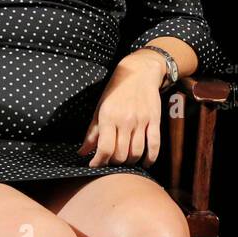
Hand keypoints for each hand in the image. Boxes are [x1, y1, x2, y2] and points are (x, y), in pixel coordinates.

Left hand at [78, 51, 165, 167]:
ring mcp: (141, 121)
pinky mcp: (155, 120)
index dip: (99, 162)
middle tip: (110, 161)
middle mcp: (125, 120)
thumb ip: (92, 132)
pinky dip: (150, 158)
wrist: (139, 72)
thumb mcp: (100, 108)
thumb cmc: (116, 90)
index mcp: (109, 117)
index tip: (96, 165)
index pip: (104, 148)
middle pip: (121, 154)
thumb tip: (82, 152)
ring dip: (130, 162)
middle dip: (114, 162)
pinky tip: (145, 163)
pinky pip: (154, 145)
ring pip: (136, 152)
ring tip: (125, 160)